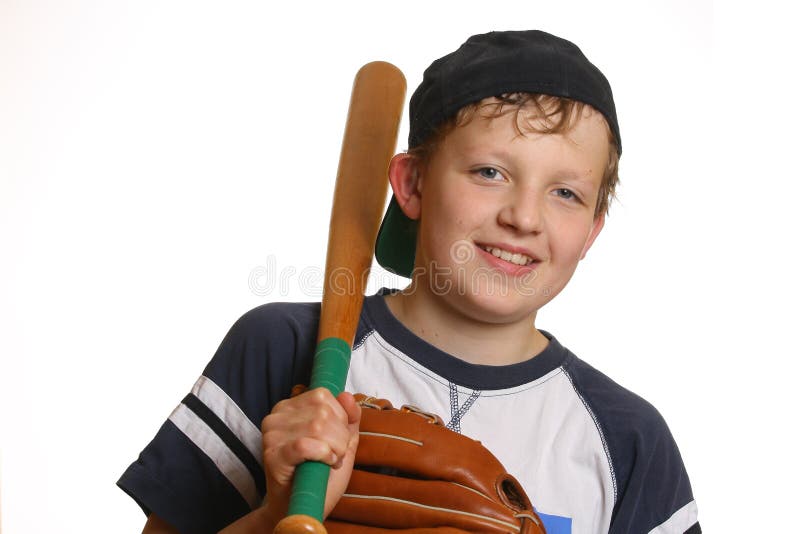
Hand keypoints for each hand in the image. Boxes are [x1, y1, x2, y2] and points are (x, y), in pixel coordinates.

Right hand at [261, 387, 360, 519]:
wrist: (300, 506)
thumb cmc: (319, 473)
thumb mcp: (341, 441)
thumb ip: (349, 418)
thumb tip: (346, 396)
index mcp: (290, 406)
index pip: (323, 395)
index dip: (340, 418)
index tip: (336, 439)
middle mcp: (277, 415)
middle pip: (323, 411)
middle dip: (340, 437)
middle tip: (333, 455)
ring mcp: (272, 435)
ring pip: (317, 426)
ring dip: (334, 448)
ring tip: (328, 461)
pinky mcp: (272, 455)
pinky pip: (306, 445)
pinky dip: (323, 455)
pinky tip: (323, 464)